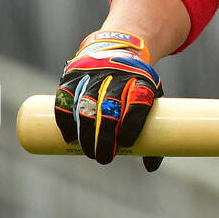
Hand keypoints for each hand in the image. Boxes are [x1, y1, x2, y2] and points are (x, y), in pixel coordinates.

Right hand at [54, 30, 163, 170]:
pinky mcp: (73, 75)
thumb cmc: (136, 84)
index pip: (138, 101)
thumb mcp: (151, 97)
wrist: (118, 50)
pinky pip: (65, 99)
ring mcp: (93, 74)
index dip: (131, 123)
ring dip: (85, 133)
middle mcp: (117, 75)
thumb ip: (153, 130)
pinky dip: (66, 120)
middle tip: (105, 158)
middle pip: (109, 108)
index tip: (126, 143)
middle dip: (105, 137)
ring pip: (86, 105)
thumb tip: (151, 167)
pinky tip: (69, 138)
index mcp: (141, 80)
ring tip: (89, 153)